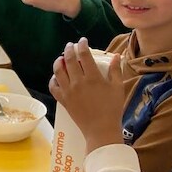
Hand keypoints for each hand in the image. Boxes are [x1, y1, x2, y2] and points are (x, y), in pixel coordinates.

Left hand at [49, 38, 126, 153]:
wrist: (101, 130)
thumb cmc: (112, 109)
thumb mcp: (118, 88)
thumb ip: (116, 70)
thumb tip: (116, 55)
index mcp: (92, 77)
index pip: (84, 55)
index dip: (82, 45)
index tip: (83, 41)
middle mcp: (78, 82)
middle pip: (69, 60)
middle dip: (69, 50)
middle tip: (70, 45)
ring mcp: (68, 91)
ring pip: (58, 72)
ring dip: (58, 62)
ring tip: (61, 58)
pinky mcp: (63, 100)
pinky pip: (53, 87)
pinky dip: (53, 79)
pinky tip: (56, 77)